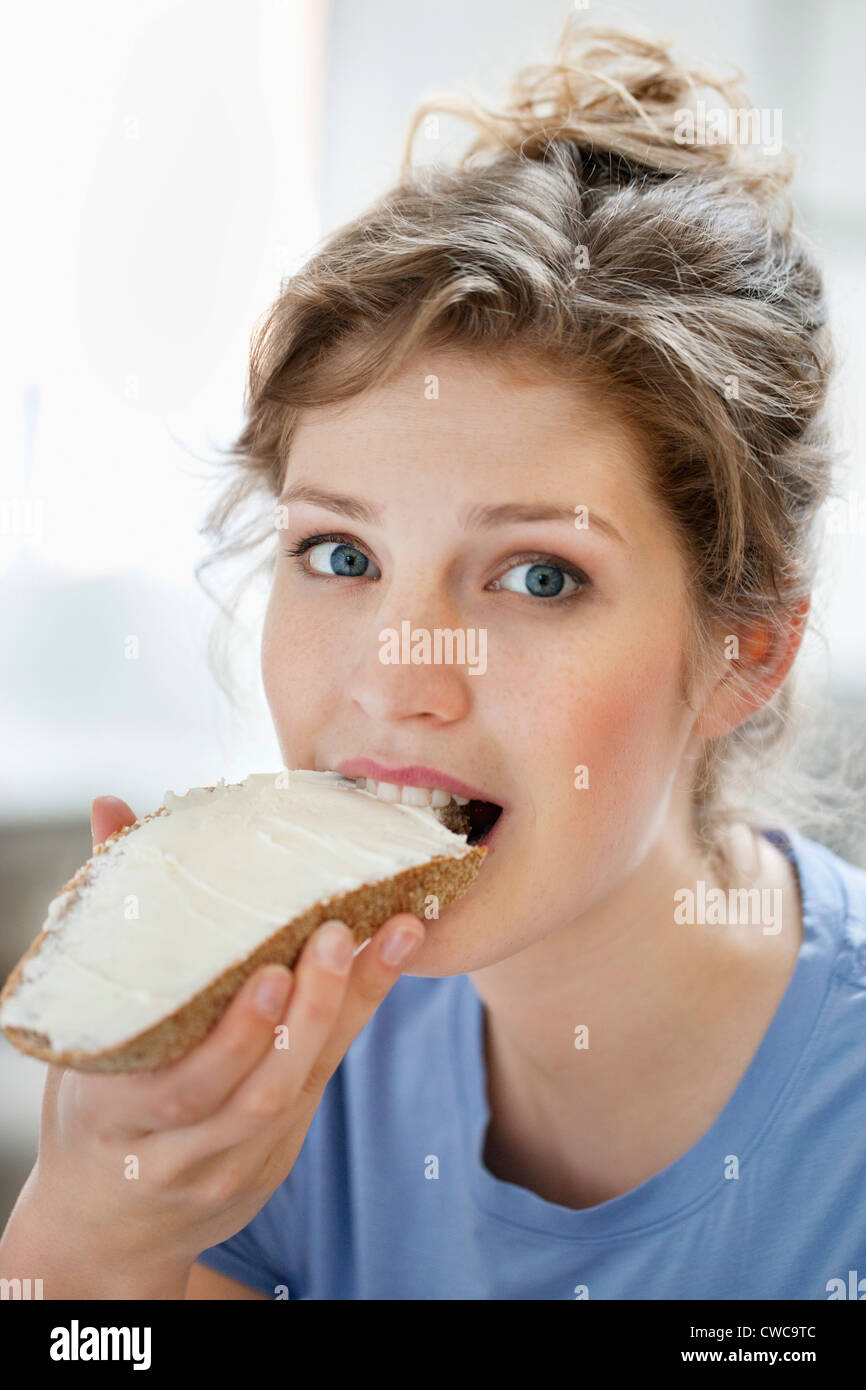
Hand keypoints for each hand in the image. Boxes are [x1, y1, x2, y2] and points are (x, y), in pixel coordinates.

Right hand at [32, 792, 425, 1271]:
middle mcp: (183, 1147)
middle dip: (308, 1012)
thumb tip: (112, 808)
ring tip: (386, 938)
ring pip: (299, 1089)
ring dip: (346, 1011)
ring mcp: (234, 1160)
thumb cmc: (93, 1099)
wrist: (107, 1220)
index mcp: (121, 1110)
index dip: (235, 1035)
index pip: (185, 1083)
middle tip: (339, 933)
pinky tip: (384, 964)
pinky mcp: (271, 1159)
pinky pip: (317, 1086)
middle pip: (258, 1089)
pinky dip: (351, 1023)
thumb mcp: (86, 1025)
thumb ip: (108, 916)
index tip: (274, 971)